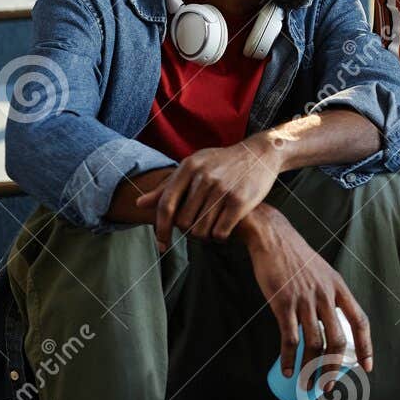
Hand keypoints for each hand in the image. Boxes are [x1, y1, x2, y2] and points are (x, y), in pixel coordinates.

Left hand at [136, 135, 282, 252]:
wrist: (260, 154)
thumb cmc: (223, 163)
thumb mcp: (194, 166)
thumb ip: (167, 186)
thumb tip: (140, 204)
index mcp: (189, 167)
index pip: (166, 204)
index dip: (161, 228)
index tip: (161, 244)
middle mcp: (204, 177)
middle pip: (183, 221)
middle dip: (188, 231)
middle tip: (198, 229)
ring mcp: (222, 189)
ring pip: (201, 229)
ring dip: (205, 236)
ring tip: (211, 229)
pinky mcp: (240, 201)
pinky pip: (220, 232)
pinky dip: (219, 237)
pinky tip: (224, 231)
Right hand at [239, 205, 372, 387]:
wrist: (273, 238)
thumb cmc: (297, 257)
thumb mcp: (323, 273)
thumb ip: (329, 296)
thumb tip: (329, 323)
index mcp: (339, 288)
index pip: (360, 321)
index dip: (366, 347)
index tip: (367, 367)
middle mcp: (326, 296)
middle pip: (337, 340)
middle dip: (333, 368)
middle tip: (327, 385)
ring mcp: (305, 301)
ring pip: (314, 344)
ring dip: (311, 369)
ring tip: (307, 383)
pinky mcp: (283, 304)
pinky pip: (290, 339)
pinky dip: (289, 358)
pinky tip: (288, 369)